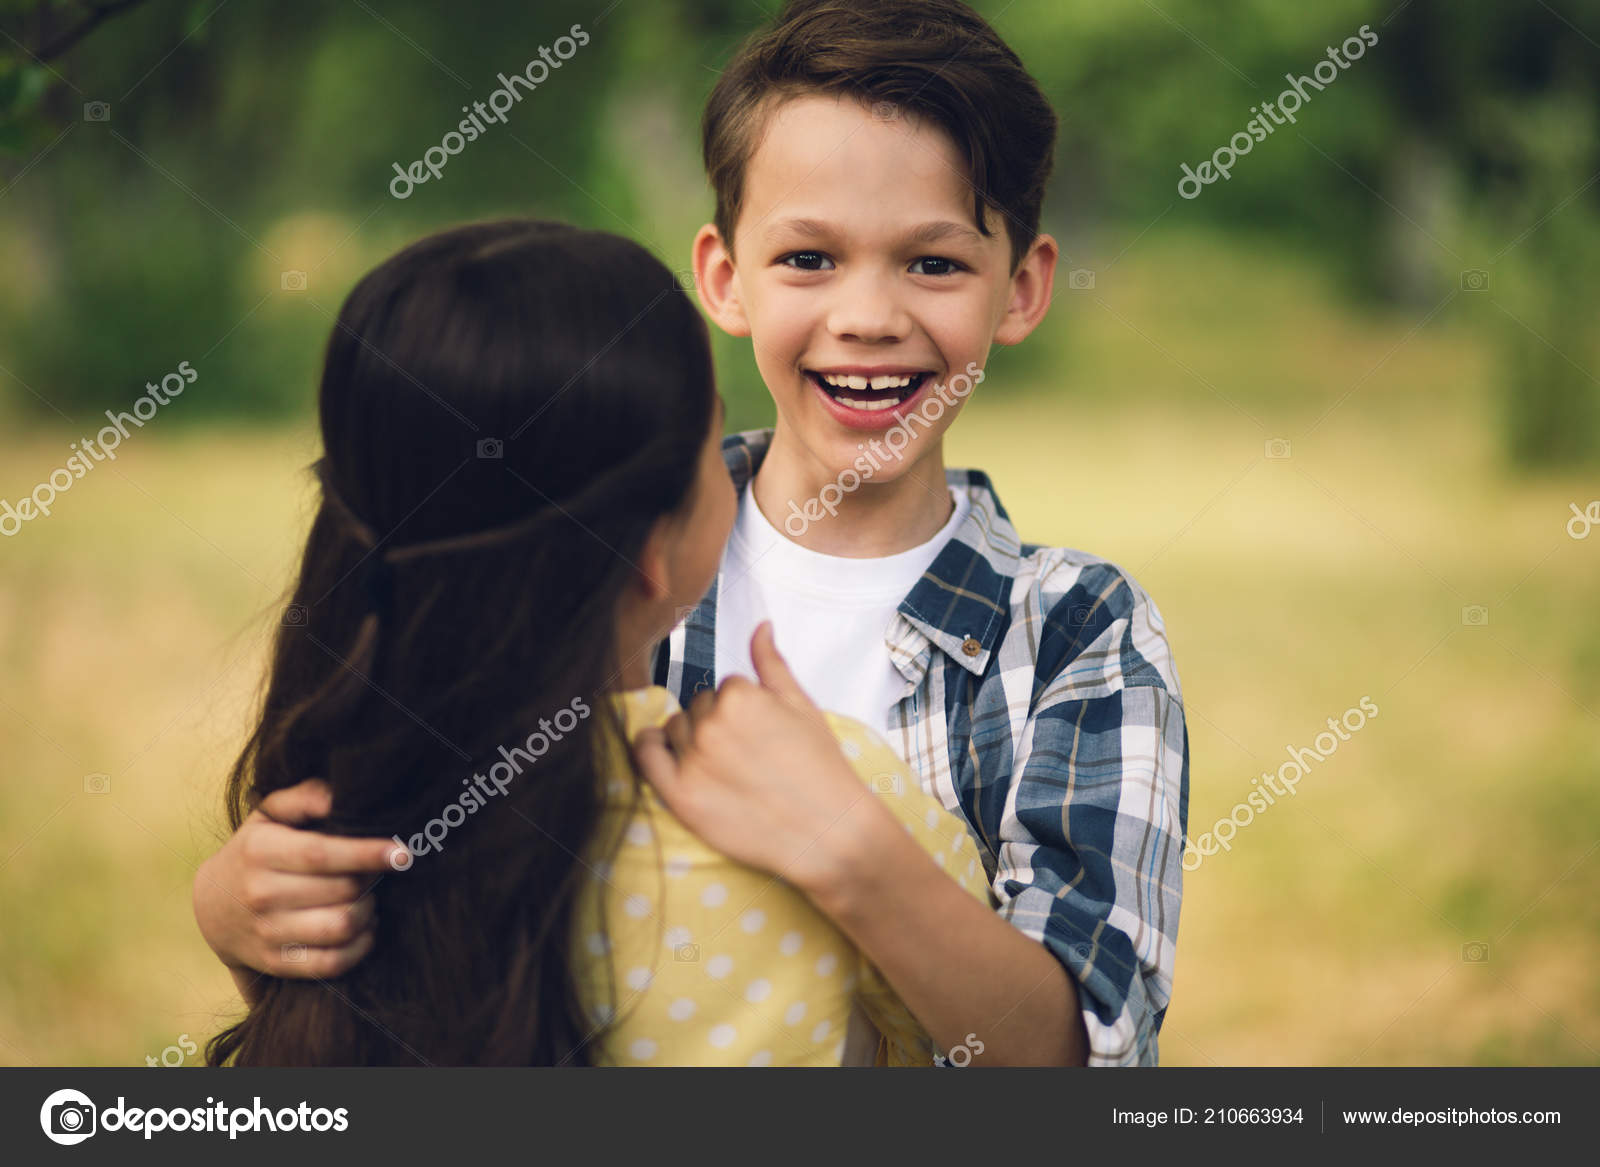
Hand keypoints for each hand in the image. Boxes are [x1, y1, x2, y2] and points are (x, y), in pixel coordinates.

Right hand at [192, 779, 402, 980]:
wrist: (211, 908)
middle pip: (340, 890)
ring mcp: (267, 932)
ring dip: (368, 912)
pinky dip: (360, 947)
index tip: (402, 853)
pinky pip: (333, 962)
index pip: (321, 854)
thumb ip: (303, 798)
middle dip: (371, 881)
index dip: (366, 854)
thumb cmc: (256, 851)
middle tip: (379, 872)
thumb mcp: (269, 816)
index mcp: (260, 851)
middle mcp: (260, 893)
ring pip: (340, 927)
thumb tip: (338, 795)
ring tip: (369, 898)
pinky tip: (364, 928)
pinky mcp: (276, 962)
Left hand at [631, 622, 894, 899]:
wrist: (828, 831)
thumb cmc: (820, 768)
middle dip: (717, 722)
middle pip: (699, 706)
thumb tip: (760, 626)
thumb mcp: (802, 705)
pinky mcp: (680, 795)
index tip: (759, 731)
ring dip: (691, 738)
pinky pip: (646, 755)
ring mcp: (692, 760)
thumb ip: (772, 663)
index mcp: (740, 696)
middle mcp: (711, 724)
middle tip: (746, 752)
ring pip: (676, 728)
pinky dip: (651, 746)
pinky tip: (664, 749)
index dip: (743, 708)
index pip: (726, 687)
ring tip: (725, 764)